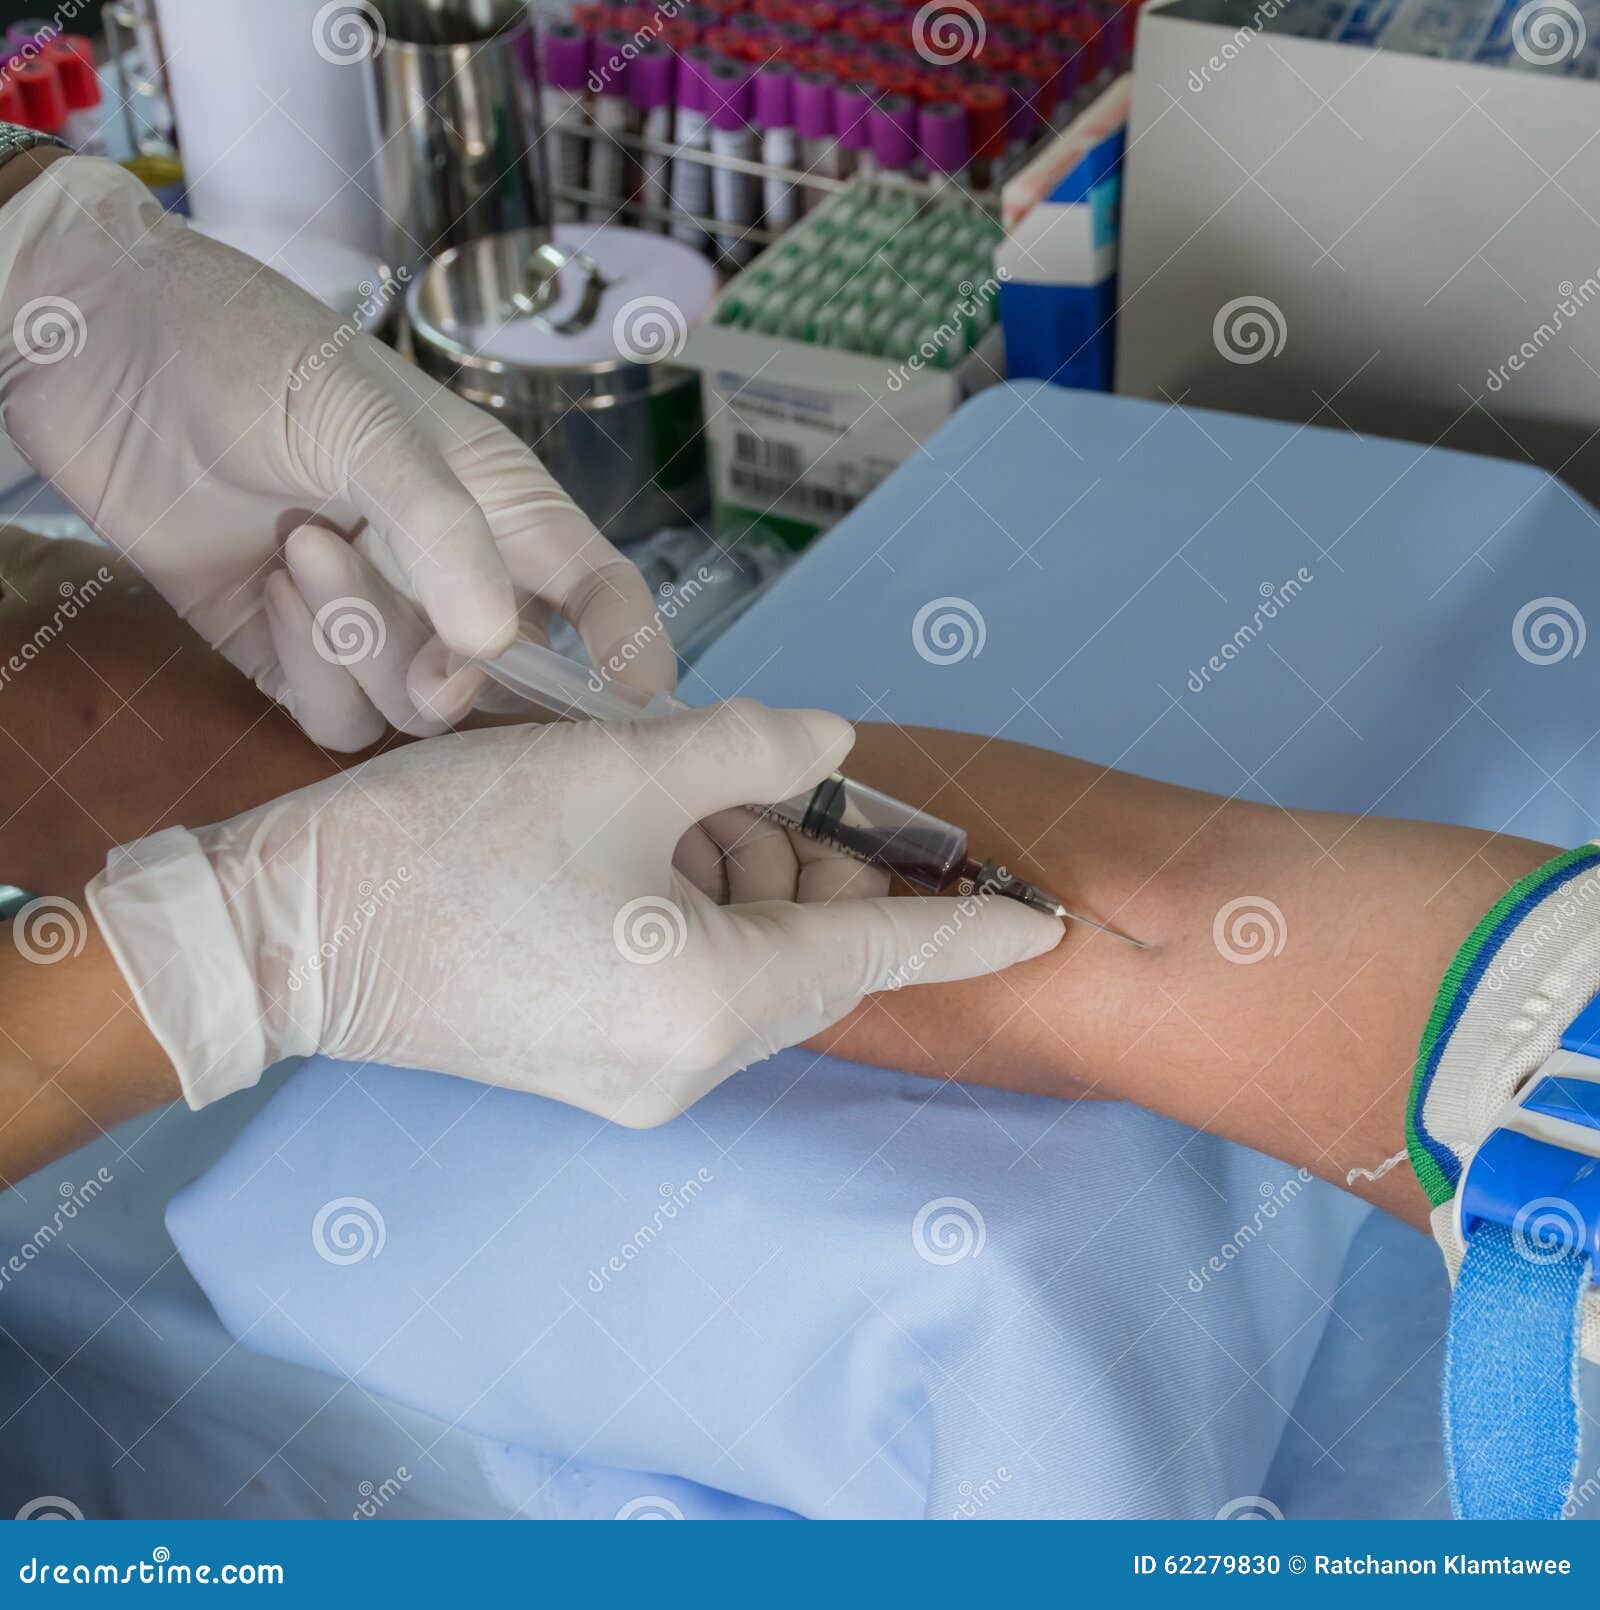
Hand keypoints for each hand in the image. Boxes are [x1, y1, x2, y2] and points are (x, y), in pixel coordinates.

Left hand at [0, 157, 672, 749]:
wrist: (103, 355)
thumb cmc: (252, 352)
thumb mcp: (368, 418)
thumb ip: (442, 531)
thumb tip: (493, 644)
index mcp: (503, 511)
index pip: (599, 594)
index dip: (631, 649)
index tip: (638, 700)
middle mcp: (453, 580)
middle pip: (515, 687)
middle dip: (470, 677)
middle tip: (430, 649)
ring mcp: (378, 627)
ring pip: (419, 714)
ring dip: (363, 647)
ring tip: (305, 549)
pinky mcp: (298, 662)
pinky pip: (337, 720)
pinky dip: (307, 667)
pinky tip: (267, 584)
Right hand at [85, 703, 1062, 1122]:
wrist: (290, 933)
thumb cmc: (450, 845)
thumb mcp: (620, 767)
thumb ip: (755, 745)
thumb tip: (832, 741)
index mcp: (718, 999)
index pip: (880, 950)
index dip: (968, 927)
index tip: (1046, 923)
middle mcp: (693, 1065)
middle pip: (812, 952)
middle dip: (806, 859)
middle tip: (750, 780)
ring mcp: (640, 1081)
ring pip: (751, 965)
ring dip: (737, 876)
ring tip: (657, 805)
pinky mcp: (595, 1072)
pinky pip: (695, 987)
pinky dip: (696, 915)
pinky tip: (635, 853)